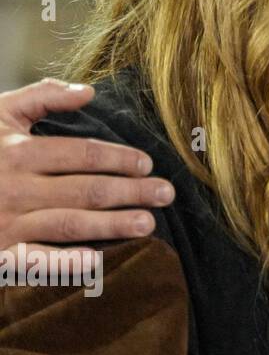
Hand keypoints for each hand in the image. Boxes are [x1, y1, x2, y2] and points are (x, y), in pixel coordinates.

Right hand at [0, 79, 173, 253]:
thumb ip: (40, 97)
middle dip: (130, 191)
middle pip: (85, 189)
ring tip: (148, 224)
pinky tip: (98, 261)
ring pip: (70, 223)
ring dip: (112, 224)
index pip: (80, 154)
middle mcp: (14, 188)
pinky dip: (66, 263)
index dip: (118, 158)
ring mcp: (5, 223)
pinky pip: (35, 262)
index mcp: (17, 152)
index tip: (147, 164)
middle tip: (166, 194)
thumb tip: (89, 91)